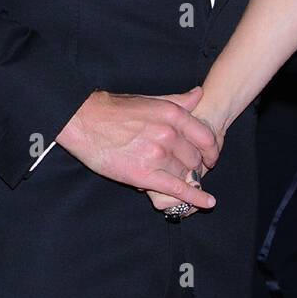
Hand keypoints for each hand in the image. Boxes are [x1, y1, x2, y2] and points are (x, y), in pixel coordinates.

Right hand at [57, 86, 216, 210]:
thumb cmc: (115, 109)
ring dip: (186, 178)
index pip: (205, 137)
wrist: (85, 121)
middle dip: (195, 165)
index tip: (211, 157)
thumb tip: (200, 94)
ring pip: (185, 173)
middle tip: (188, 170)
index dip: (212, 150)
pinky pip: (176, 189)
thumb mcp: (151, 99)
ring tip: (182, 181)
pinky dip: (195, 197)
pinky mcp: (144, 176)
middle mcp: (168, 135)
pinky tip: (208, 203)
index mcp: (172, 115)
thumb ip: (178, 100)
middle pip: (195, 157)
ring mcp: (157, 156)